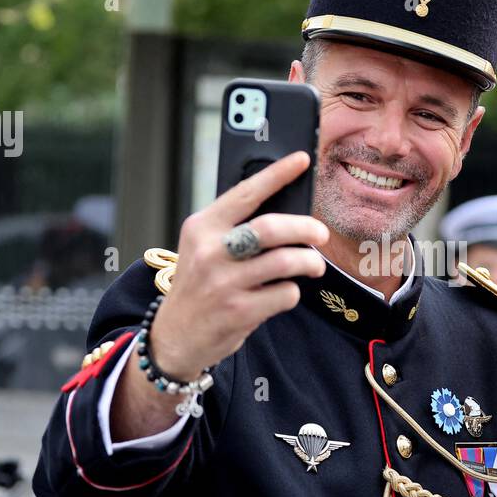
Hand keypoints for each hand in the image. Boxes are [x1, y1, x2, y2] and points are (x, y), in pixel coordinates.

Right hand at [148, 151, 327, 378]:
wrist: (175, 335)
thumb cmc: (200, 285)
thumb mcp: (203, 248)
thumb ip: (234, 229)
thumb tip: (288, 212)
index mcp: (202, 227)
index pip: (245, 193)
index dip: (277, 174)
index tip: (302, 160)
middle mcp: (210, 252)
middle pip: (272, 228)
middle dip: (306, 228)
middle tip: (320, 234)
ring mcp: (224, 283)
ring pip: (286, 262)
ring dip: (309, 262)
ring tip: (314, 266)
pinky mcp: (239, 311)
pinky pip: (285, 294)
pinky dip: (292, 292)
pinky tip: (283, 293)